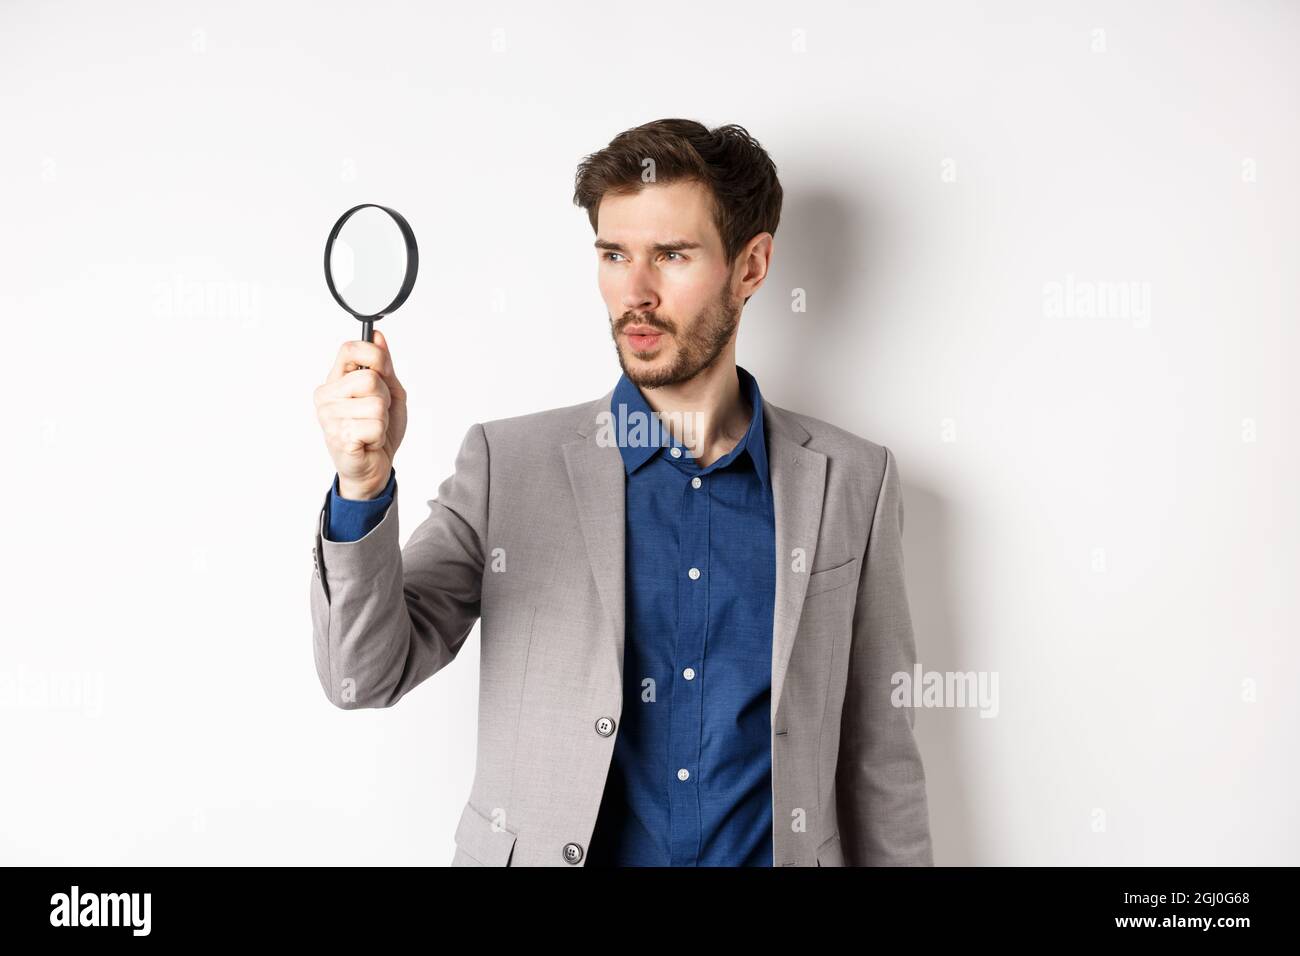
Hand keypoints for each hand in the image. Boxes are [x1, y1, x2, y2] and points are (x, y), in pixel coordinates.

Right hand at [314, 329, 406, 498]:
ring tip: (372, 429)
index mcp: (336, 380)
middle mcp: (326, 396)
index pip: (350, 349)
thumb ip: (384, 366)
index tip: (384, 371)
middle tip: (377, 413)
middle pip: (369, 378)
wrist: (373, 468)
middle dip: (384, 397)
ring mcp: (329, 417)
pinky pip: (374, 426)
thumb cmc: (378, 431)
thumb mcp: (389, 393)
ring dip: (383, 420)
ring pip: (376, 404)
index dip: (375, 356)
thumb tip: (378, 336)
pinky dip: (379, 436)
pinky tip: (369, 442)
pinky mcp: (338, 437)